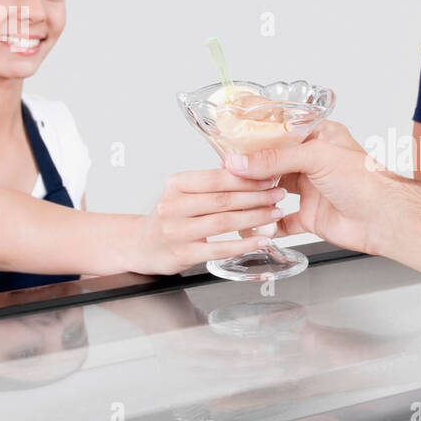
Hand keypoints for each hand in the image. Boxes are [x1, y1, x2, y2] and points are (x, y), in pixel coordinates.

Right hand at [132, 170, 287, 274]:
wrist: (142, 245)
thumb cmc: (171, 216)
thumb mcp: (184, 191)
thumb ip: (212, 182)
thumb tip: (248, 166)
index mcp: (177, 184)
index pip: (216, 177)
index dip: (246, 177)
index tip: (270, 175)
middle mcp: (173, 205)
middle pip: (222, 199)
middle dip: (256, 196)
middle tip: (279, 193)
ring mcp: (176, 231)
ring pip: (223, 222)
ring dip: (255, 217)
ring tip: (276, 213)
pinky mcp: (183, 254)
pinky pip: (219, 249)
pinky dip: (244, 244)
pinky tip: (262, 240)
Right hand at [223, 121, 394, 254]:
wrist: (385, 218)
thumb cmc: (364, 180)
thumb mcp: (316, 156)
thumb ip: (275, 157)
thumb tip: (239, 161)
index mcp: (319, 137)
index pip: (279, 132)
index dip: (255, 136)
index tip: (230, 139)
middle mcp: (314, 161)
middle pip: (273, 162)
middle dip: (250, 168)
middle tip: (225, 171)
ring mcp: (311, 189)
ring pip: (274, 190)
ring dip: (256, 194)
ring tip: (233, 194)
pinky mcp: (311, 216)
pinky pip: (283, 221)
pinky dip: (268, 223)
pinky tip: (253, 224)